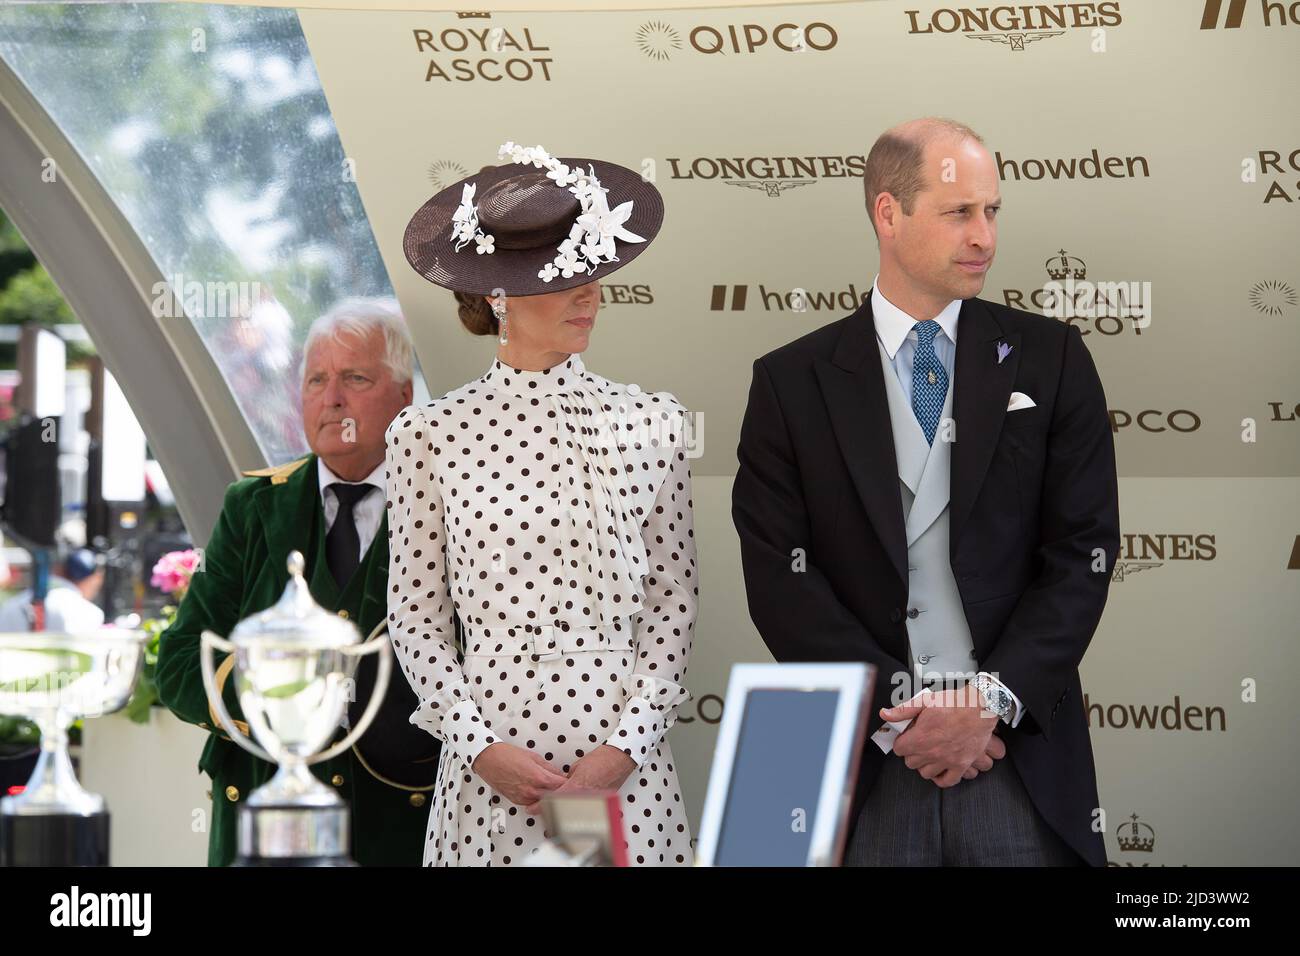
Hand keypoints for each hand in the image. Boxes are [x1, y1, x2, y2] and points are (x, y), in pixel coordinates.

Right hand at [471, 743, 566, 812]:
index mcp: (539, 777)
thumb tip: (559, 774)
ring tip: (553, 790)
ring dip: (550, 798)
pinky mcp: (517, 801)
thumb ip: (548, 768)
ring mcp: (524, 798)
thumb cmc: (507, 755)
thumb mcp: (533, 757)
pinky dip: (538, 800)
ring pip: (544, 803)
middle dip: (561, 793)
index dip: (569, 785)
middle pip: (555, 798)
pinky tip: (540, 793)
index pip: (561, 787)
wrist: (488, 760)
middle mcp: (532, 791)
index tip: (571, 782)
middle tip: (566, 788)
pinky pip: (532, 803)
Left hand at [524, 745, 635, 814]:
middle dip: (550, 812)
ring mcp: (593, 801)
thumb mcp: (578, 766)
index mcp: (576, 787)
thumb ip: (568, 778)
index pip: (553, 800)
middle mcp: (584, 797)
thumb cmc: (601, 759)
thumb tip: (562, 783)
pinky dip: (578, 811)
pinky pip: (586, 810)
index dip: (541, 806)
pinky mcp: (602, 802)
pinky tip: (573, 812)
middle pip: (562, 810)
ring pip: (573, 813)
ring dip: (564, 814)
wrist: (620, 758)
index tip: (533, 808)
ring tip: (555, 816)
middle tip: (540, 812)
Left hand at [881, 686, 998, 788]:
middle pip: (911, 763)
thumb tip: (885, 714)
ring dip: (924, 765)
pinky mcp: (961, 765)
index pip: (899, 749)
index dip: (901, 742)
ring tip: (928, 756)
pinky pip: (947, 781)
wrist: (980, 708)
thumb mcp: (925, 701)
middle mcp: (932, 752)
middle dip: (911, 753)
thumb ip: (903, 710)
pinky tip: (939, 771)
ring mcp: (947, 760)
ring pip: (925, 773)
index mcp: (920, 737)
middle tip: (917, 745)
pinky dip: (941, 778)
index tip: (906, 738)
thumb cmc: (954, 703)